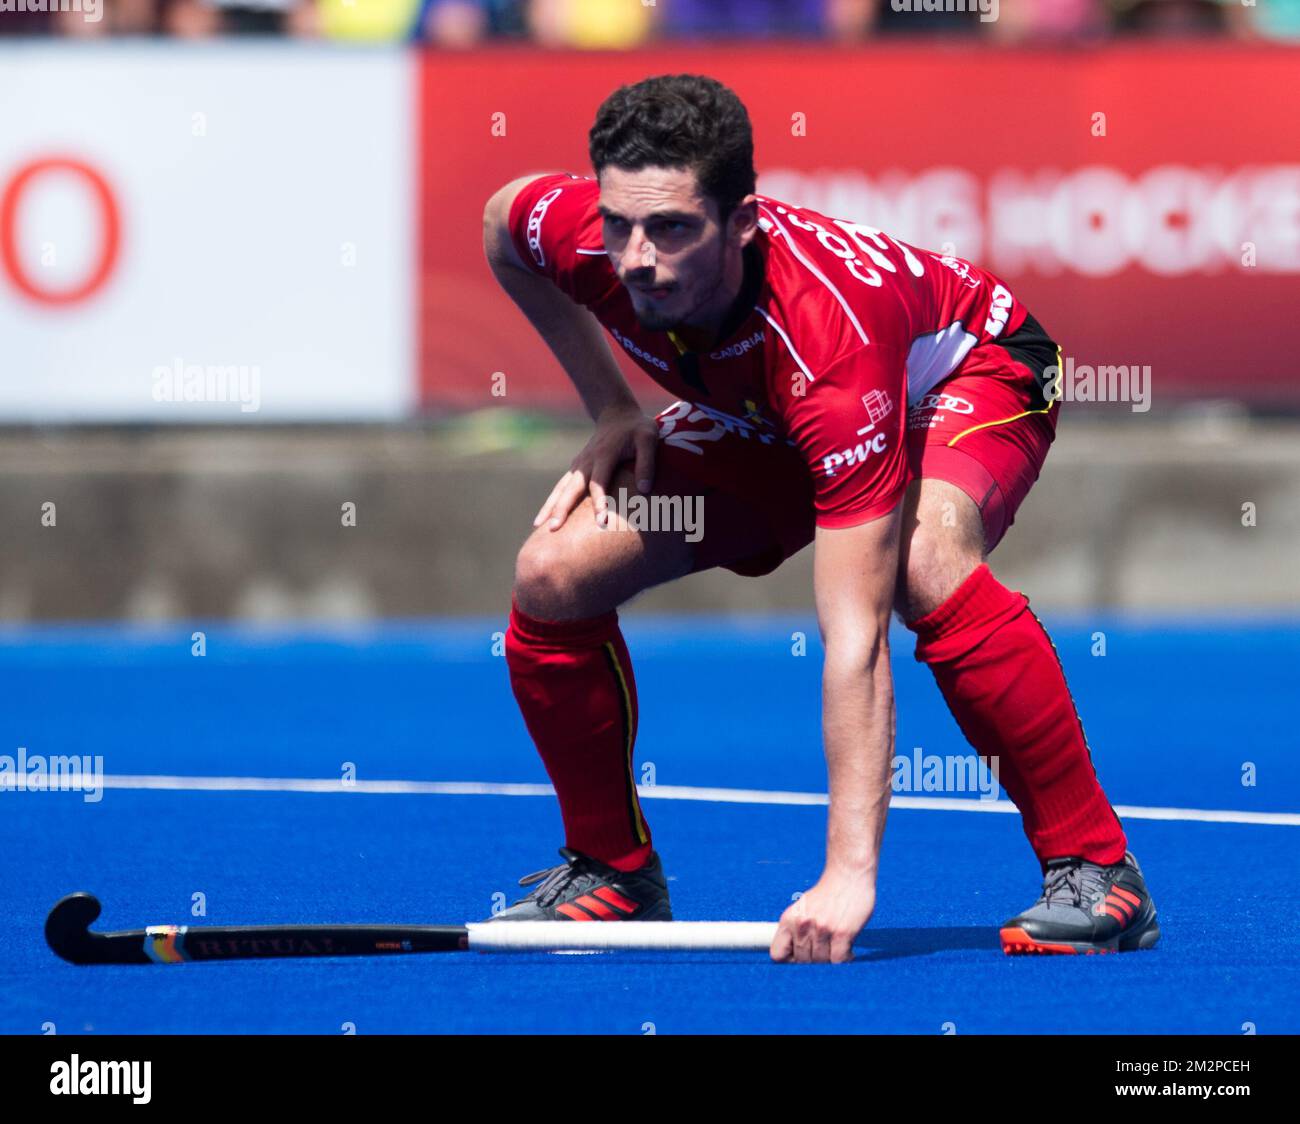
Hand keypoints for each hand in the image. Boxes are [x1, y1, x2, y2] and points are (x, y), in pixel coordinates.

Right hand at [532, 404, 656, 531]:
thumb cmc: (636, 429)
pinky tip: (544, 518)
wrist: (617, 415)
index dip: (599, 502)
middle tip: (554, 529)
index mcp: (604, 455)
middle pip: (571, 488)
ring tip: (537, 527)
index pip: (599, 482)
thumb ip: (647, 463)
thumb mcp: (648, 439)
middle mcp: (586, 461)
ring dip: (549, 506)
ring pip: (560, 488)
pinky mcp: (575, 469)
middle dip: (561, 508)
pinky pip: (561, 487)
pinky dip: (551, 501)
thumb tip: (645, 490)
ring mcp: (578, 465)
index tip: (601, 523)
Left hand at [771, 870, 874, 963]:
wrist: (848, 874)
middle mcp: (802, 925)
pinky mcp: (842, 933)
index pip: (777, 954)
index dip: (788, 962)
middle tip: (826, 952)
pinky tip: (848, 952)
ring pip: (821, 962)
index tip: (800, 960)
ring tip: (837, 950)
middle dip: (814, 961)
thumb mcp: (803, 908)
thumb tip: (793, 959)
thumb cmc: (827, 894)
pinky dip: (844, 960)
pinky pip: (838, 960)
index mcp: (789, 919)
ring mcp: (822, 929)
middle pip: (802, 962)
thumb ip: (797, 930)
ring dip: (830, 961)